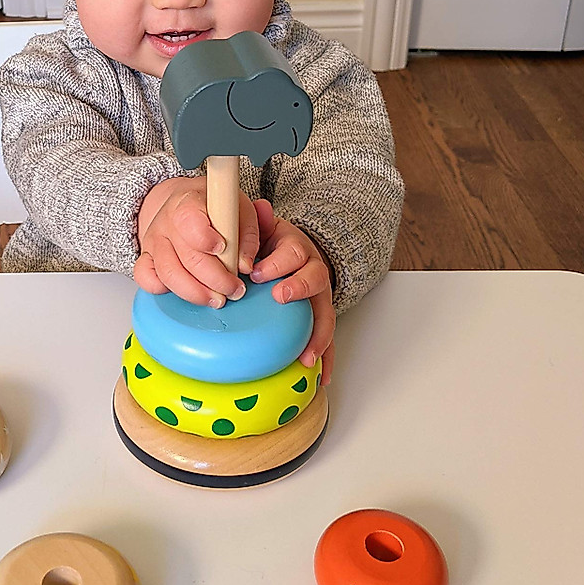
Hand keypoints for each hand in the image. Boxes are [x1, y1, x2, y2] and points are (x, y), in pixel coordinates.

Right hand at [134, 177, 261, 307]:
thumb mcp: (237, 208)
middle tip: (235, 288)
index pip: (190, 220)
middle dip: (216, 279)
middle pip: (187, 257)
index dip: (206, 238)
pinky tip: (189, 292)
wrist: (183, 203)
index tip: (223, 247)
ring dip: (197, 293)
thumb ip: (246, 234)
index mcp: (188, 201)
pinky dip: (166, 291)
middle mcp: (166, 222)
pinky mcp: (146, 259)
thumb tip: (244, 265)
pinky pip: (147, 280)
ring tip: (217, 298)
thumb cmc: (213, 207)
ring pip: (169, 274)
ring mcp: (154, 241)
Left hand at [249, 199, 335, 382]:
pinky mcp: (318, 316)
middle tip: (281, 298)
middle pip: (315, 280)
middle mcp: (313, 271)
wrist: (288, 253)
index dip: (277, 263)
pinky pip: (325, 337)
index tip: (257, 273)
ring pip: (325, 314)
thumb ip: (259, 220)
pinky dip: (326, 357)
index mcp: (297, 249)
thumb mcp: (263, 229)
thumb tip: (260, 208)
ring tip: (307, 356)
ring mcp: (318, 296)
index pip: (293, 253)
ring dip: (318, 335)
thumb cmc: (270, 245)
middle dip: (299, 290)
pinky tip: (321, 376)